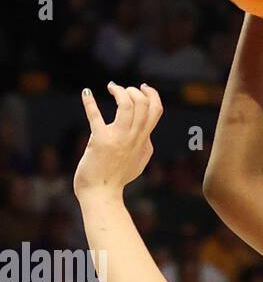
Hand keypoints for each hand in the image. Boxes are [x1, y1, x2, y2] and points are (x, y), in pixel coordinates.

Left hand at [74, 82, 162, 198]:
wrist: (102, 194)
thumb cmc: (116, 178)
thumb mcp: (139, 161)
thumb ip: (144, 146)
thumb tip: (147, 135)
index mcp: (144, 141)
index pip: (156, 110)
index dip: (152, 94)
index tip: (143, 87)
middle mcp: (134, 138)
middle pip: (144, 104)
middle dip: (134, 90)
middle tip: (121, 90)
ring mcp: (119, 139)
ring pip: (127, 105)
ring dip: (120, 91)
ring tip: (111, 88)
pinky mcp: (100, 140)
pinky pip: (96, 116)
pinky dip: (90, 102)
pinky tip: (86, 94)